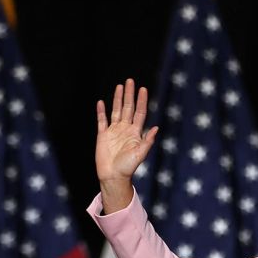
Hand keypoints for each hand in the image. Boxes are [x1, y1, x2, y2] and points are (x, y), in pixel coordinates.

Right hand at [94, 78, 158, 209]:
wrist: (113, 176)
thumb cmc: (128, 167)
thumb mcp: (140, 154)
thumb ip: (147, 141)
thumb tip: (156, 128)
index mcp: (135, 132)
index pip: (139, 112)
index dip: (141, 101)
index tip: (143, 89)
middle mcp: (125, 129)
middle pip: (127, 108)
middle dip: (129, 95)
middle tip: (130, 81)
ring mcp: (113, 131)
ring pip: (115, 111)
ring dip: (117, 99)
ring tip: (119, 86)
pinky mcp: (102, 135)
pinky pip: (101, 121)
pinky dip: (101, 112)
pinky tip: (101, 102)